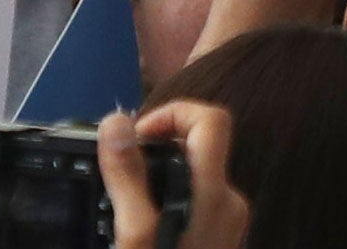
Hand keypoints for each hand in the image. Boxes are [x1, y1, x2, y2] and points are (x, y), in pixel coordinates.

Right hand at [103, 103, 245, 248]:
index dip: (172, 113)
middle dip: (158, 146)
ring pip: (194, 173)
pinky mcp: (218, 233)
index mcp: (216, 193)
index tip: (134, 137)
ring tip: (123, 198)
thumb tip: (116, 120)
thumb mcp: (135, 231)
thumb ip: (129, 177)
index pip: (213, 119)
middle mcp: (230, 200)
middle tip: (120, 171)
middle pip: (200, 145)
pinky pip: (194, 197)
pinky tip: (140, 216)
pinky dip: (168, 194)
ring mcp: (227, 219)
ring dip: (160, 172)